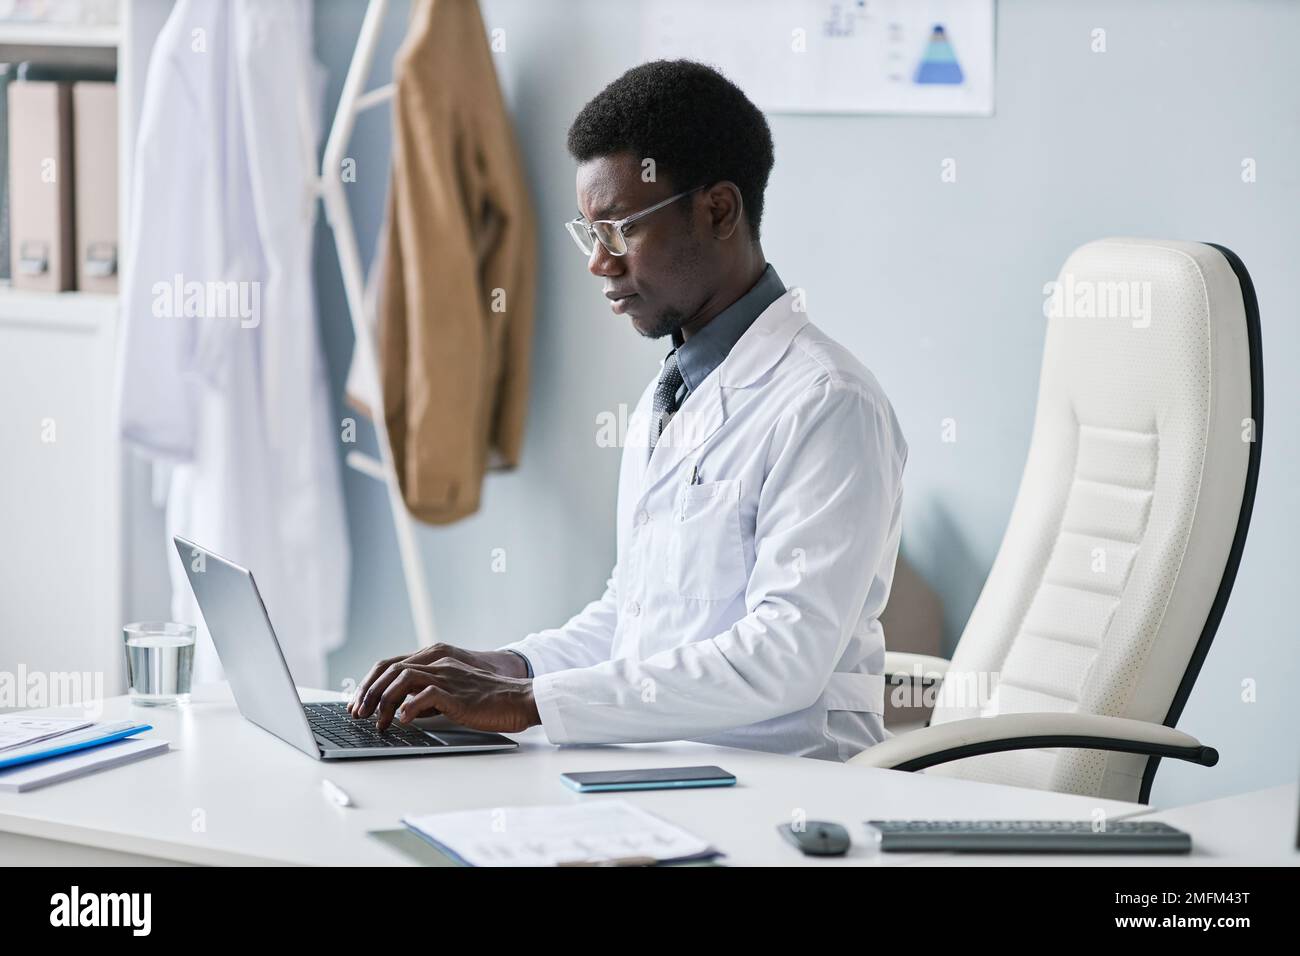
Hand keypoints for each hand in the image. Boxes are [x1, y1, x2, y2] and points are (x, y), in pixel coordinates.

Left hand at [370, 659, 539, 733]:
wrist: (521, 700)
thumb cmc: (491, 702)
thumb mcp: (455, 695)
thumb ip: (431, 697)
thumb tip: (403, 712)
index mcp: (438, 663)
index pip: (393, 665)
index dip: (371, 683)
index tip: (359, 703)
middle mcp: (440, 665)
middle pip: (392, 669)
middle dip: (369, 692)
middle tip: (359, 714)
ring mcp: (449, 677)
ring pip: (404, 678)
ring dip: (384, 700)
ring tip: (378, 722)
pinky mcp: (458, 694)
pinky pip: (427, 695)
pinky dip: (410, 707)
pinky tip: (403, 721)